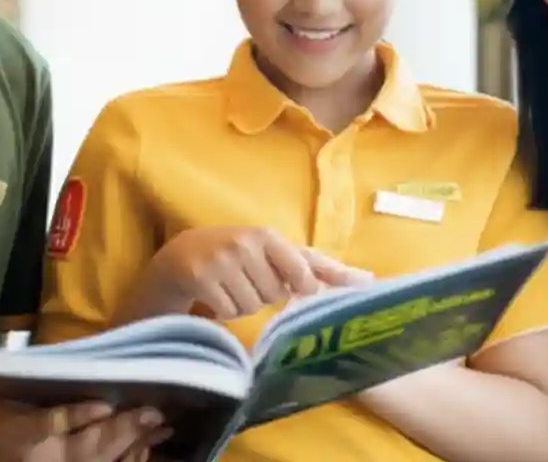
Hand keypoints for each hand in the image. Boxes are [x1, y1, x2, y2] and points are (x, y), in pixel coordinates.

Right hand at [0, 378, 156, 461]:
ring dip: (133, 446)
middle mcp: (40, 458)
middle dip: (121, 432)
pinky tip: (149, 444)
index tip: (102, 404)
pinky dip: (128, 460)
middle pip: (85, 449)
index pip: (47, 425)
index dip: (75, 417)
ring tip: (161, 424)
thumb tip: (44, 353)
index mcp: (17, 432)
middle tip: (152, 411)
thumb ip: (15, 375)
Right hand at [145, 226, 372, 318]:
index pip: (302, 268)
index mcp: (268, 236)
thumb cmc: (240, 254)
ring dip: (245, 303)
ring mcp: (222, 260)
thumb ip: (315, 266)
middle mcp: (246, 244)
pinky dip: (226, 310)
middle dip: (266, 294)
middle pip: (276, 294)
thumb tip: (365, 279)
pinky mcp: (201, 277)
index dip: (307, 286)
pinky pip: (230, 312)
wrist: (182, 255)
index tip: (309, 290)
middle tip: (249, 279)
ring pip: (253, 306)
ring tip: (231, 285)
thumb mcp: (273, 252)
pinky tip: (216, 293)